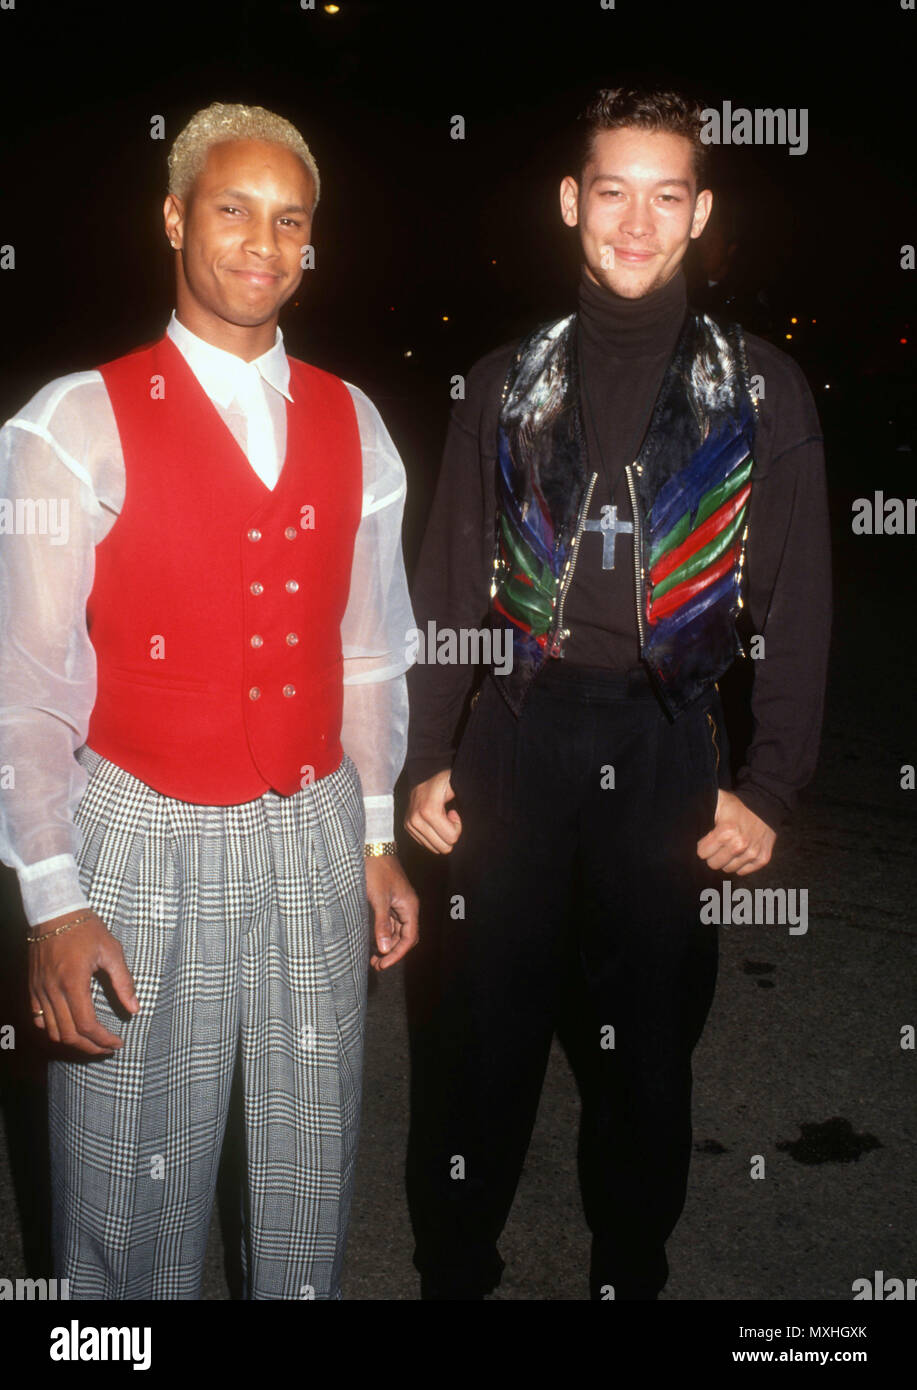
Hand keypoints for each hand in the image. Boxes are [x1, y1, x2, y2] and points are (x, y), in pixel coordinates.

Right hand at [28, 910, 137, 1054]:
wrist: (55, 912)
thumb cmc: (86, 929)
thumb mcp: (111, 951)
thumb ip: (124, 982)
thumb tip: (135, 1009)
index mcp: (73, 982)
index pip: (87, 1025)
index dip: (103, 1040)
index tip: (117, 1043)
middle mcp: (53, 991)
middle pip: (69, 1035)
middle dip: (90, 1047)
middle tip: (107, 1048)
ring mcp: (40, 990)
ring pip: (52, 1031)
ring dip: (73, 1042)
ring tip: (92, 1042)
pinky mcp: (33, 988)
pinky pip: (38, 1019)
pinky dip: (53, 1030)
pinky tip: (69, 1028)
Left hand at [365, 854, 419, 970]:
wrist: (372, 847)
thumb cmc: (376, 870)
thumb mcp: (378, 898)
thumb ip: (382, 924)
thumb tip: (385, 949)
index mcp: (409, 906)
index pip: (409, 938)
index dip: (397, 954)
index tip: (382, 964)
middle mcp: (408, 906)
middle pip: (406, 937)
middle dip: (393, 952)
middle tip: (376, 965)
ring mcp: (399, 903)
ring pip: (398, 931)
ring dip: (388, 944)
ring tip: (374, 957)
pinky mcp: (390, 900)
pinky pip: (391, 922)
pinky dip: (384, 934)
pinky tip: (373, 940)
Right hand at [404, 769, 461, 853]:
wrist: (424, 774)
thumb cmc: (444, 780)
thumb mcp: (457, 788)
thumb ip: (466, 800)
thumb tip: (482, 812)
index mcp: (428, 811)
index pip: (451, 838)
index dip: (457, 826)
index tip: (454, 812)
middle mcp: (415, 820)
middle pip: (443, 847)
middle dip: (450, 833)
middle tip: (449, 817)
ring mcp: (409, 824)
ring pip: (435, 848)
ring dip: (441, 834)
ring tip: (441, 818)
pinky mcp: (408, 827)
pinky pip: (427, 844)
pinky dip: (434, 835)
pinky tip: (434, 820)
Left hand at [696, 789, 776, 875]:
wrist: (765, 806)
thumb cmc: (737, 806)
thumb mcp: (718, 802)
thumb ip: (701, 808)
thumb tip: (683, 816)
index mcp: (726, 832)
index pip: (702, 853)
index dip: (703, 846)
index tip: (708, 840)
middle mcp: (740, 845)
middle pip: (714, 864)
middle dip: (713, 855)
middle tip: (718, 845)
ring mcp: (752, 853)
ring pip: (728, 869)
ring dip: (727, 860)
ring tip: (730, 847)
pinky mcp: (762, 858)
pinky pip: (743, 871)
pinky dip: (740, 864)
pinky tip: (740, 852)